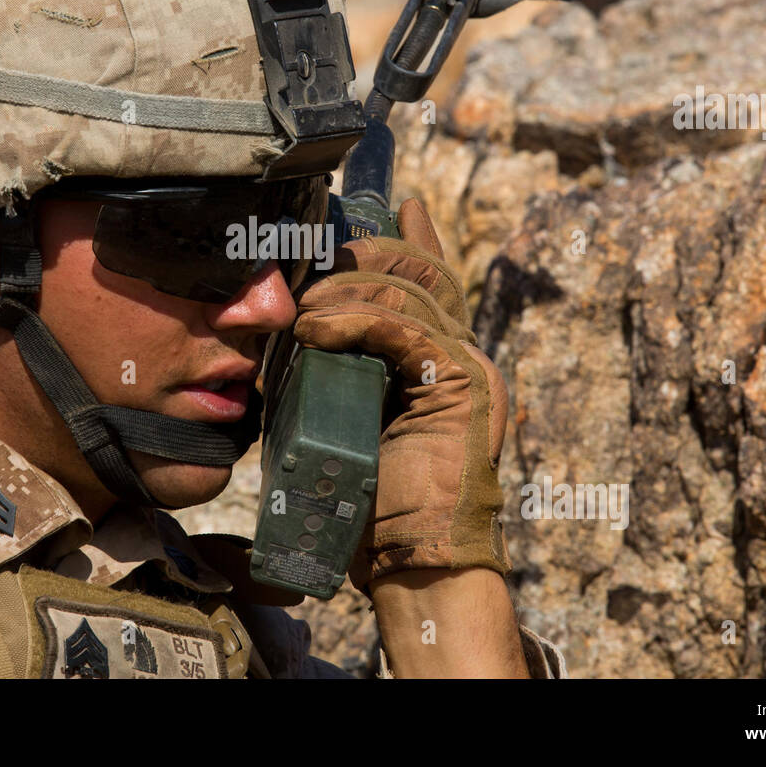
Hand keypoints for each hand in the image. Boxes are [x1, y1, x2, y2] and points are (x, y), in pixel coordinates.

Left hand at [292, 198, 512, 594]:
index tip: (403, 204)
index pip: (432, 285)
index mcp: (440, 364)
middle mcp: (462, 356)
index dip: (416, 241)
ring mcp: (467, 367)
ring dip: (343, 293)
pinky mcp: (461, 384)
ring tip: (300, 314)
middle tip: (313, 264)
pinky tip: (315, 329)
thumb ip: (339, 379)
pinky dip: (355, 320)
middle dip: (363, 258)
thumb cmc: (370, 505)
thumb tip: (298, 345)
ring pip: (406, 294)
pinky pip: (404, 328)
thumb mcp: (344, 424)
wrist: (412, 562)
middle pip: (420, 274)